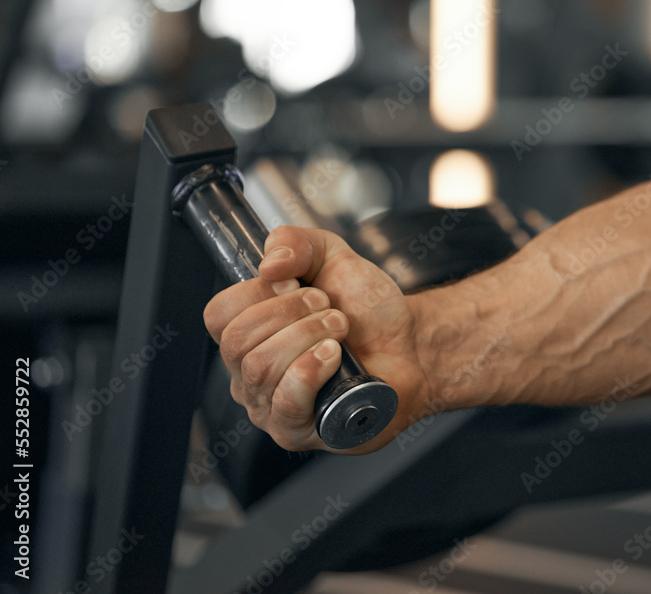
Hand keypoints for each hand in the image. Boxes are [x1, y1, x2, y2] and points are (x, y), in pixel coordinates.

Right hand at [203, 226, 431, 452]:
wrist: (410, 345)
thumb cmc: (368, 312)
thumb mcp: (333, 258)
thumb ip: (296, 242)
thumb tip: (268, 261)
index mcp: (249, 333)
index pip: (219, 314)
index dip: (260, 293)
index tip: (301, 286)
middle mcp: (250, 373)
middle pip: (237, 342)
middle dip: (292, 314)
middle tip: (331, 311)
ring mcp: (268, 406)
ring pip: (261, 367)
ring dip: (309, 336)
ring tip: (340, 332)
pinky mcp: (295, 431)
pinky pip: (286, 401)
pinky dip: (312, 369)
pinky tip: (335, 357)